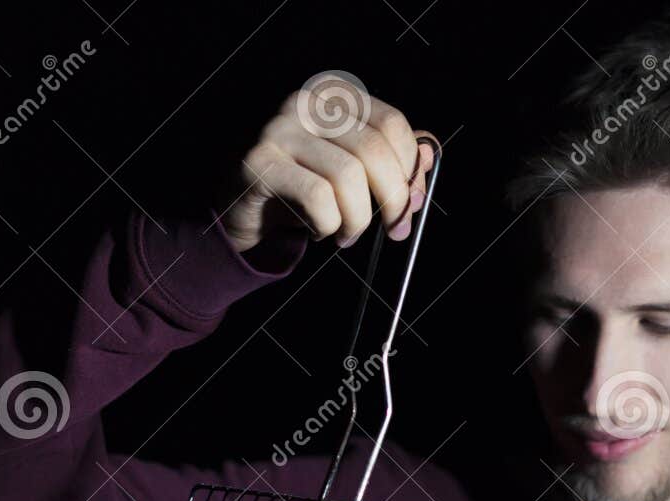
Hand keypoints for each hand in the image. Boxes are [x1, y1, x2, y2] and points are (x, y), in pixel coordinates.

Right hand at [220, 78, 433, 252]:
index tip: (412, 205)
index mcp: (332, 97)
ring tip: (346, 234)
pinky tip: (319, 231)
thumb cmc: (302, 190)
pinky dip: (328, 224)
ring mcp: (278, 128)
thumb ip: (390, 163)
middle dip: (394, 200)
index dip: (410, 170)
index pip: (391, 124)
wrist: (240, 210)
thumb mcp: (351, 173)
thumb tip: (429, 158)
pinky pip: (317, 198)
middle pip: (374, 150)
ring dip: (357, 220)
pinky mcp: (259, 161)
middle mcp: (304, 102)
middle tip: (395, 230)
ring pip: (348, 177)